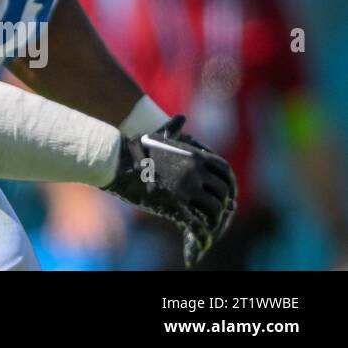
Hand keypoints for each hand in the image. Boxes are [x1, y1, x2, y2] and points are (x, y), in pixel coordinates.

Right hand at [103, 115, 237, 267]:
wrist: (117, 163)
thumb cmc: (134, 149)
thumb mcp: (157, 137)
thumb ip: (172, 129)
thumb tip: (181, 117)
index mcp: (195, 155)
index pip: (225, 171)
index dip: (230, 184)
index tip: (229, 193)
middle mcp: (196, 171)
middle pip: (223, 191)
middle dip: (224, 202)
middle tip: (221, 211)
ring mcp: (187, 188)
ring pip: (215, 208)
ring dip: (214, 216)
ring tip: (208, 222)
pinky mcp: (176, 203)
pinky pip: (199, 220)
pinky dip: (202, 227)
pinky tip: (197, 229)